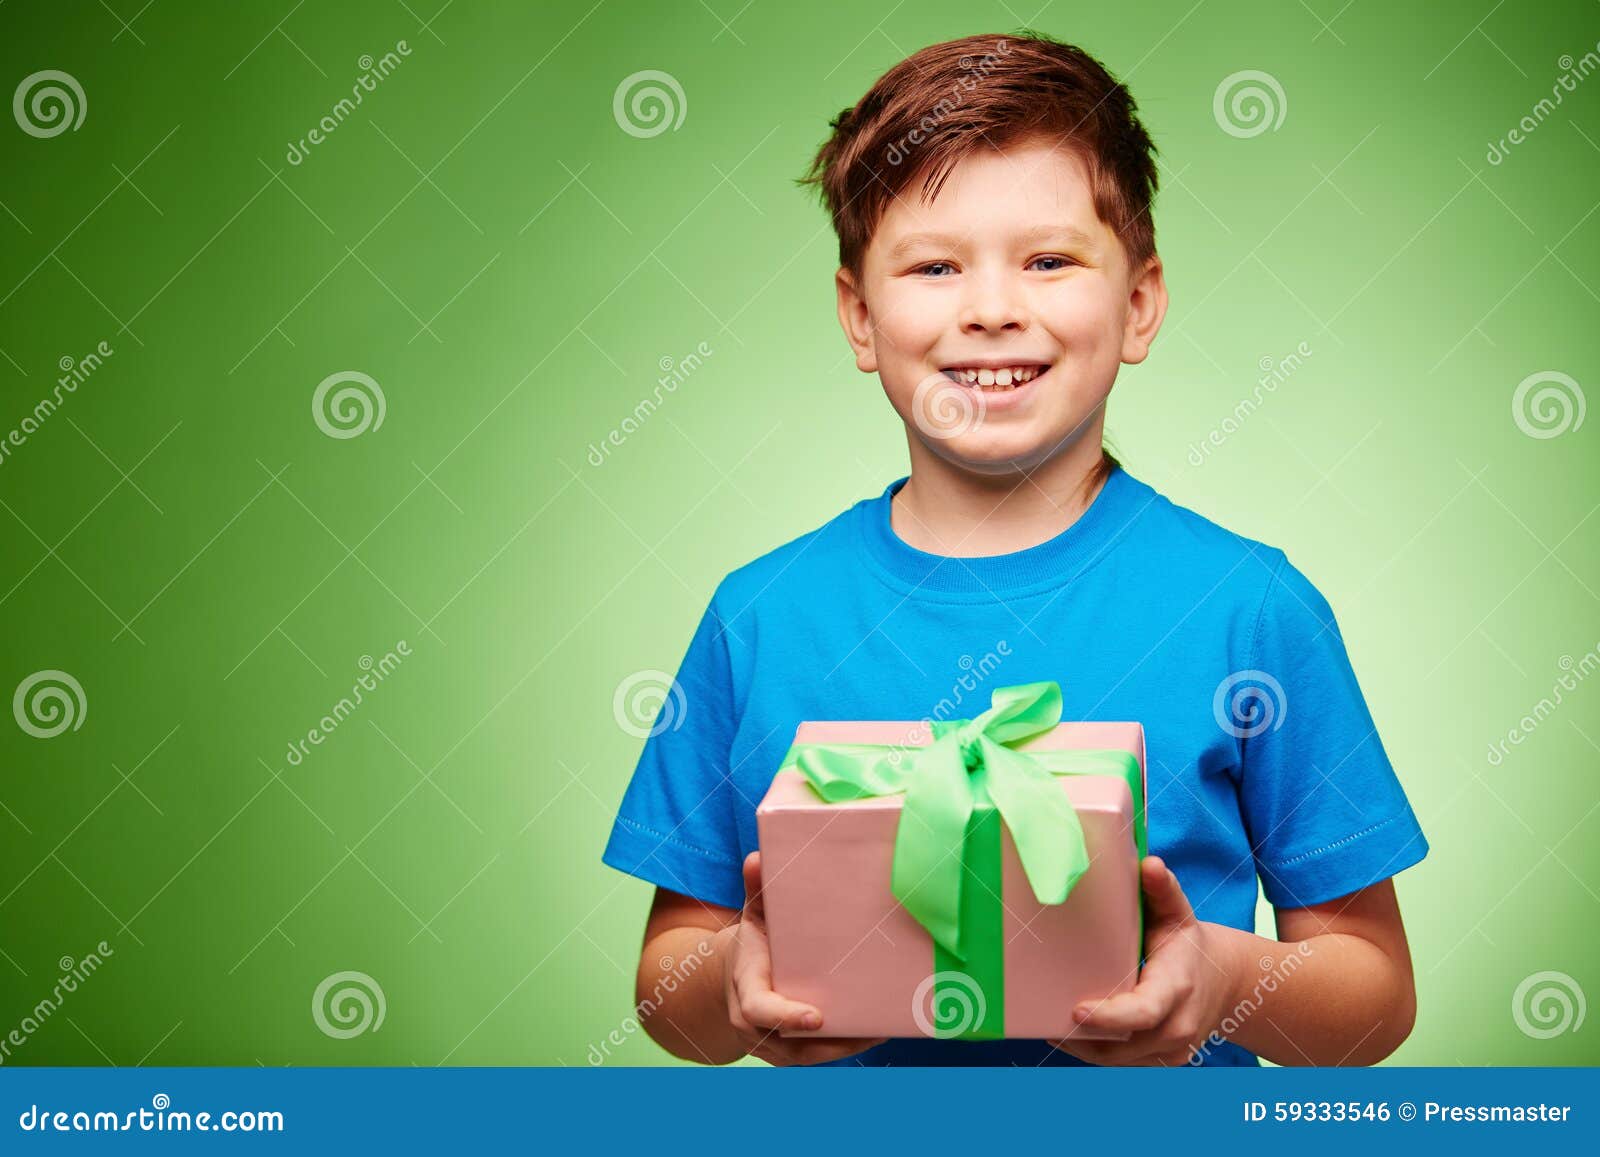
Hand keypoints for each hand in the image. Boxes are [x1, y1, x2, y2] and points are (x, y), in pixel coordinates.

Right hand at [718, 851, 888, 1065]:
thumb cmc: (752, 946)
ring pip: (811, 1055)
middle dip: (831, 1039)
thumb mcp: (752, 916)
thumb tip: (757, 858)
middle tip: (872, 1025)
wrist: (734, 984)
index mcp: (745, 988)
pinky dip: (847, 1046)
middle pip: (792, 1041)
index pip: (758, 1009)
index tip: (816, 1016)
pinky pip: (818, 1056)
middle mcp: (755, 1026)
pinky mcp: (790, 1054)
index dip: (785, 1016)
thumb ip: (757, 890)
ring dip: (847, 1045)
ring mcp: (772, 1046)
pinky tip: (877, 1030)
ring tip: (883, 1026)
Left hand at [1050, 855, 1235, 1065]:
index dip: (1109, 1017)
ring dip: (1082, 1047)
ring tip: (1046, 1023)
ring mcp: (1173, 1050)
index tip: (1076, 1010)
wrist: (1225, 981)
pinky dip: (1095, 1052)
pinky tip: (1068, 1033)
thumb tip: (1148, 864)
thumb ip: (1162, 889)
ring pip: (1117, 1060)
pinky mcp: (1164, 1061)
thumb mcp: (1178, 912)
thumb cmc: (1188, 943)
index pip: (1144, 1012)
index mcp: (1178, 988)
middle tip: (1040, 1014)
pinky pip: (1123, 1063)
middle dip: (1081, 1035)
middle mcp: (1177, 1026)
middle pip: (1123, 1043)